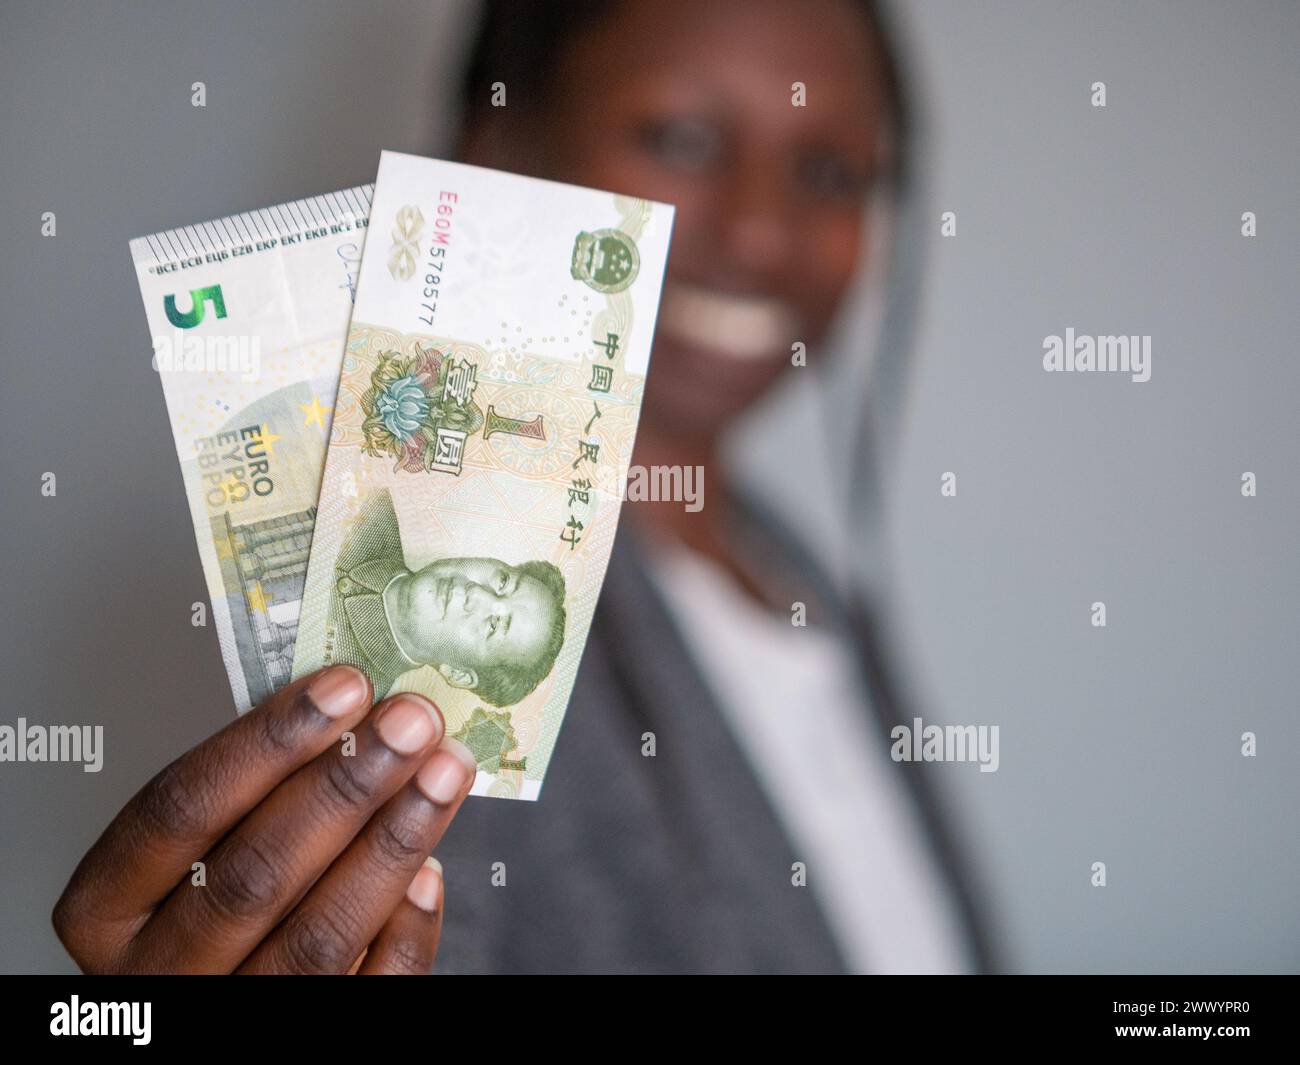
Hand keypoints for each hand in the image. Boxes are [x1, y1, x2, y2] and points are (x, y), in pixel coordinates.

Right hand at [52, 666, 477, 973]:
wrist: (220, 1010)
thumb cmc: (212, 899)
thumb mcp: (193, 850)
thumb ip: (252, 793)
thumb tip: (352, 714)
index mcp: (107, 908)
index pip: (179, 810)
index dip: (267, 743)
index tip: (343, 689)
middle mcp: (158, 972)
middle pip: (253, 872)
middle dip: (345, 785)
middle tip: (410, 722)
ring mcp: (230, 1013)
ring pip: (317, 936)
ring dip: (391, 840)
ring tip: (443, 772)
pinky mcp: (304, 1041)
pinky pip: (367, 991)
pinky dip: (405, 931)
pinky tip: (431, 871)